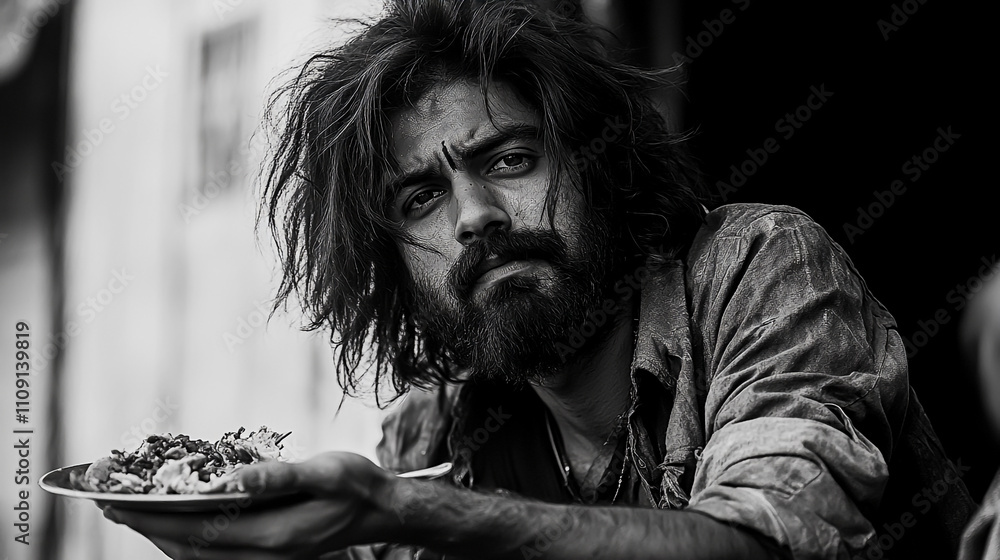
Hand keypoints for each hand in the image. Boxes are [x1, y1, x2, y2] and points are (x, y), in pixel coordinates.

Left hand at [101, 452, 395, 558]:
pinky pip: (212, 557)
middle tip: (107, 503)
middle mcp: (263, 556)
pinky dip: (184, 543)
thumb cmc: (356, 485)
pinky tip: (173, 524)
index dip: (153, 518)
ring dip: (160, 536)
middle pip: (188, 551)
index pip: (196, 532)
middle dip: (145, 527)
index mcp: (273, 535)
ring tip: (130, 512)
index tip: (116, 501)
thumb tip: (231, 477)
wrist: (379, 511)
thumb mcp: (325, 472)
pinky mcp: (266, 558)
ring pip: (197, 558)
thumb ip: (278, 476)